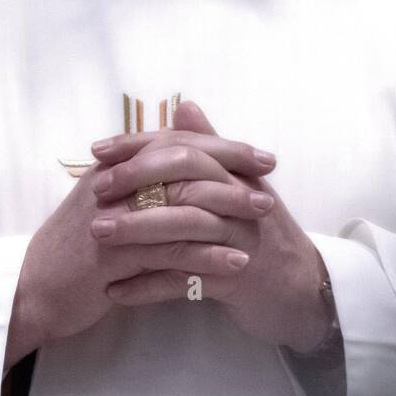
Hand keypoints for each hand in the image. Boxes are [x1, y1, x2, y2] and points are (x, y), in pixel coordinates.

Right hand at [3, 108, 275, 370]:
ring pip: (180, 207)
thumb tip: (186, 148)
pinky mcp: (113, 259)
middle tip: (269, 185)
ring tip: (262, 221)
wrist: (34, 288)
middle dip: (232, 174)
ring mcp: (112, 220)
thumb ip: (145, 176)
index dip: (222, 146)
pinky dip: (206, 256)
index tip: (261, 156)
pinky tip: (235, 262)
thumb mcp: (110, 202)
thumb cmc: (78, 244)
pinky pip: (168, 253)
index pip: (177, 142)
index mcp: (116, 166)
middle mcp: (114, 184)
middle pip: (183, 167)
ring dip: (227, 213)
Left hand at [90, 100, 332, 353]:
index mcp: (234, 173)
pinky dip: (146, 286)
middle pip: (183, 182)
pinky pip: (183, 281)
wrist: (301, 290)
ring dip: (135, 232)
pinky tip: (115, 291)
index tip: (98, 150)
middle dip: (134, 184)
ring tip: (97, 235)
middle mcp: (238, 200)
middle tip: (95, 192)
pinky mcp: (234, 280)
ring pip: (181, 229)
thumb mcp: (241, 185)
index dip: (139, 147)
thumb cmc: (262, 232)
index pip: (184, 147)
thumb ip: (210, 146)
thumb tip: (184, 104)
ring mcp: (237, 239)